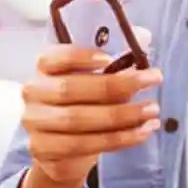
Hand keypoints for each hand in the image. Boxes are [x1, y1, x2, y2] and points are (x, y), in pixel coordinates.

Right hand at [21, 36, 162, 186]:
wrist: (62, 151)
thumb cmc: (83, 106)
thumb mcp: (99, 81)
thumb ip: (118, 59)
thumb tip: (142, 37)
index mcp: (45, 68)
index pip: (54, 57)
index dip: (79, 57)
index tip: (109, 58)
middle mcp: (34, 92)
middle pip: (70, 89)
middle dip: (115, 86)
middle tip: (152, 81)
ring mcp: (35, 123)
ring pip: (77, 120)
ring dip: (120, 116)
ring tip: (152, 113)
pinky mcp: (44, 149)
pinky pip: (82, 145)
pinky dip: (116, 139)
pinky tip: (141, 133)